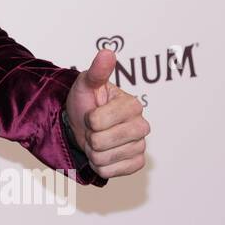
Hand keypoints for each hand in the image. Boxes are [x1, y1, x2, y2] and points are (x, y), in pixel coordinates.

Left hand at [64, 49, 148, 177]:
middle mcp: (142, 126)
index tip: (91, 113)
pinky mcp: (137, 163)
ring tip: (97, 140)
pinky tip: (104, 154)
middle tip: (93, 129)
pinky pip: (110, 172)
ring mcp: (141, 146)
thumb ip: (97, 71)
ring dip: (93, 151)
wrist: (83, 124)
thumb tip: (107, 52)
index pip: (96, 121)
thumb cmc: (86, 102)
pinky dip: (100, 166)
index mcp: (133, 104)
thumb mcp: (86, 84)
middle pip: (100, 142)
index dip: (87, 119)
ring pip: (103, 158)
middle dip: (89, 136)